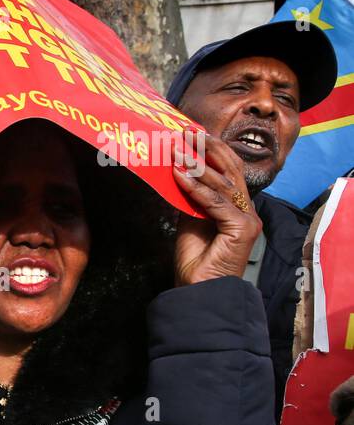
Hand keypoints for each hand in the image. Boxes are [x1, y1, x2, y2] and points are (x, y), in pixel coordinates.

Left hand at [173, 137, 262, 286]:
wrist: (200, 291)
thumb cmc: (195, 261)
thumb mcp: (189, 222)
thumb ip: (190, 200)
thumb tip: (178, 174)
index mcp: (236, 207)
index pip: (228, 170)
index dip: (212, 150)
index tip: (192, 134)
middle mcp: (246, 210)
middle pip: (230, 170)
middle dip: (209, 149)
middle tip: (187, 132)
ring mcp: (247, 219)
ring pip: (222, 184)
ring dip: (197, 165)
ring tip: (176, 150)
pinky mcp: (243, 229)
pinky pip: (216, 203)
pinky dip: (197, 188)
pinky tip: (179, 176)